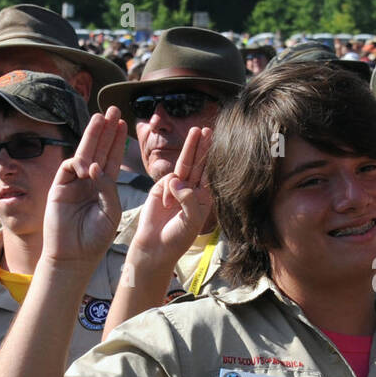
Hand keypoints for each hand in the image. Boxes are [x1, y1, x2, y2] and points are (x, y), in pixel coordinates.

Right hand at [43, 108, 127, 268]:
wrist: (74, 256)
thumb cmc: (95, 239)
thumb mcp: (111, 212)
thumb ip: (108, 189)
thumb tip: (96, 167)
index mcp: (105, 187)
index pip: (112, 158)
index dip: (117, 141)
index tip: (124, 124)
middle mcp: (89, 181)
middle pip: (99, 150)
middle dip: (105, 130)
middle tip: (113, 110)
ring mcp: (74, 183)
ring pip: (84, 154)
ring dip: (92, 136)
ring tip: (100, 118)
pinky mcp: (60, 188)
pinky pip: (69, 167)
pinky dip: (79, 162)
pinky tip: (88, 164)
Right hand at [131, 126, 214, 275]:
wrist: (155, 248)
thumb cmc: (177, 238)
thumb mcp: (191, 219)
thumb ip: (188, 198)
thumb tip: (176, 179)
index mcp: (203, 198)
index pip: (210, 174)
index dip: (214, 158)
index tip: (220, 142)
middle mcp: (190, 191)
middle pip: (197, 164)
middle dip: (201, 146)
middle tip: (206, 129)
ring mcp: (175, 189)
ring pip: (183, 165)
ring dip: (190, 148)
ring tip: (195, 131)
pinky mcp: (159, 189)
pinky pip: (167, 180)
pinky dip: (168, 190)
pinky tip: (166, 204)